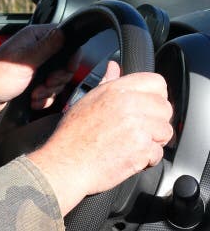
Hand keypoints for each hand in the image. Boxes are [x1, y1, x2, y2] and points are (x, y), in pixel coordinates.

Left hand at [0, 24, 70, 120]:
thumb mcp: (24, 61)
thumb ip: (47, 47)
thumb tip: (64, 31)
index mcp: (34, 38)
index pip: (66, 40)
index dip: (70, 57)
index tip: (65, 69)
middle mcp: (36, 50)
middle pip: (65, 64)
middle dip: (57, 79)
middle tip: (45, 84)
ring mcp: (34, 68)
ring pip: (58, 80)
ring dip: (49, 92)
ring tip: (35, 94)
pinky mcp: (32, 83)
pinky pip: (50, 92)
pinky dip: (43, 99)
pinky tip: (32, 101)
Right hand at [27, 70, 172, 214]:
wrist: (65, 164)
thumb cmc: (72, 136)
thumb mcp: (86, 102)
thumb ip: (107, 83)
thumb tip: (114, 66)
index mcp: (115, 89)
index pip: (156, 82)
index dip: (155, 97)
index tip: (146, 108)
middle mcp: (128, 103)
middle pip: (165, 108)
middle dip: (155, 122)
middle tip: (136, 132)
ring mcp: (137, 125)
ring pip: (165, 132)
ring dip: (153, 142)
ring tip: (131, 146)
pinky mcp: (142, 147)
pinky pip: (158, 153)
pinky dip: (146, 160)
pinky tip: (128, 158)